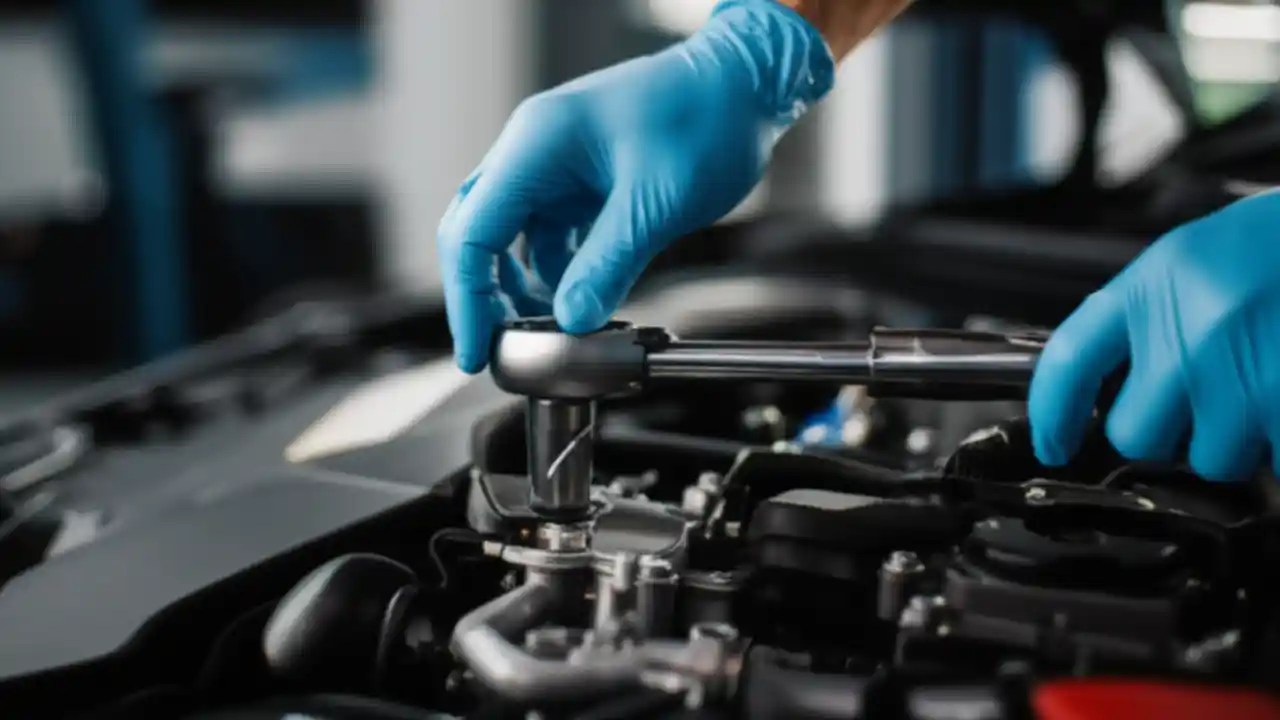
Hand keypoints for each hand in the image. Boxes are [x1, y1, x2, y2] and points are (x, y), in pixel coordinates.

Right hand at [437, 0, 833, 371]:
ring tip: (548, 331)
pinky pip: (550, 236)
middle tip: (504, 348)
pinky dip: (558, 273)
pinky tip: (578, 300)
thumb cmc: (707, 116)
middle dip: (485, 297)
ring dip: (523, 289)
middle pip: (478, 234)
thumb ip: (608, 264)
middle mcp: (535, 151)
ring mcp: (556, 166)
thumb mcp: (656, 203)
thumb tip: (571, 320)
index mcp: (537, 144)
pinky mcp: (581, 182)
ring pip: (512, 239)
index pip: (472, 232)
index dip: (467, 299)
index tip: (474, 350)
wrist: (746, 86)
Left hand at [1030, 190, 1279, 479]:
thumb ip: (1155, 318)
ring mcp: (1247, 376)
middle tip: (1216, 396)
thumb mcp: (1203, 258)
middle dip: (1172, 431)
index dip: (1053, 410)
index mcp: (1158, 285)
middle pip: (1138, 435)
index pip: (1071, 359)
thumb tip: (1118, 390)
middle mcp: (1192, 332)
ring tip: (1271, 383)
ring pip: (1213, 458)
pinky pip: (1274, 464)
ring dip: (1241, 440)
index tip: (1053, 439)